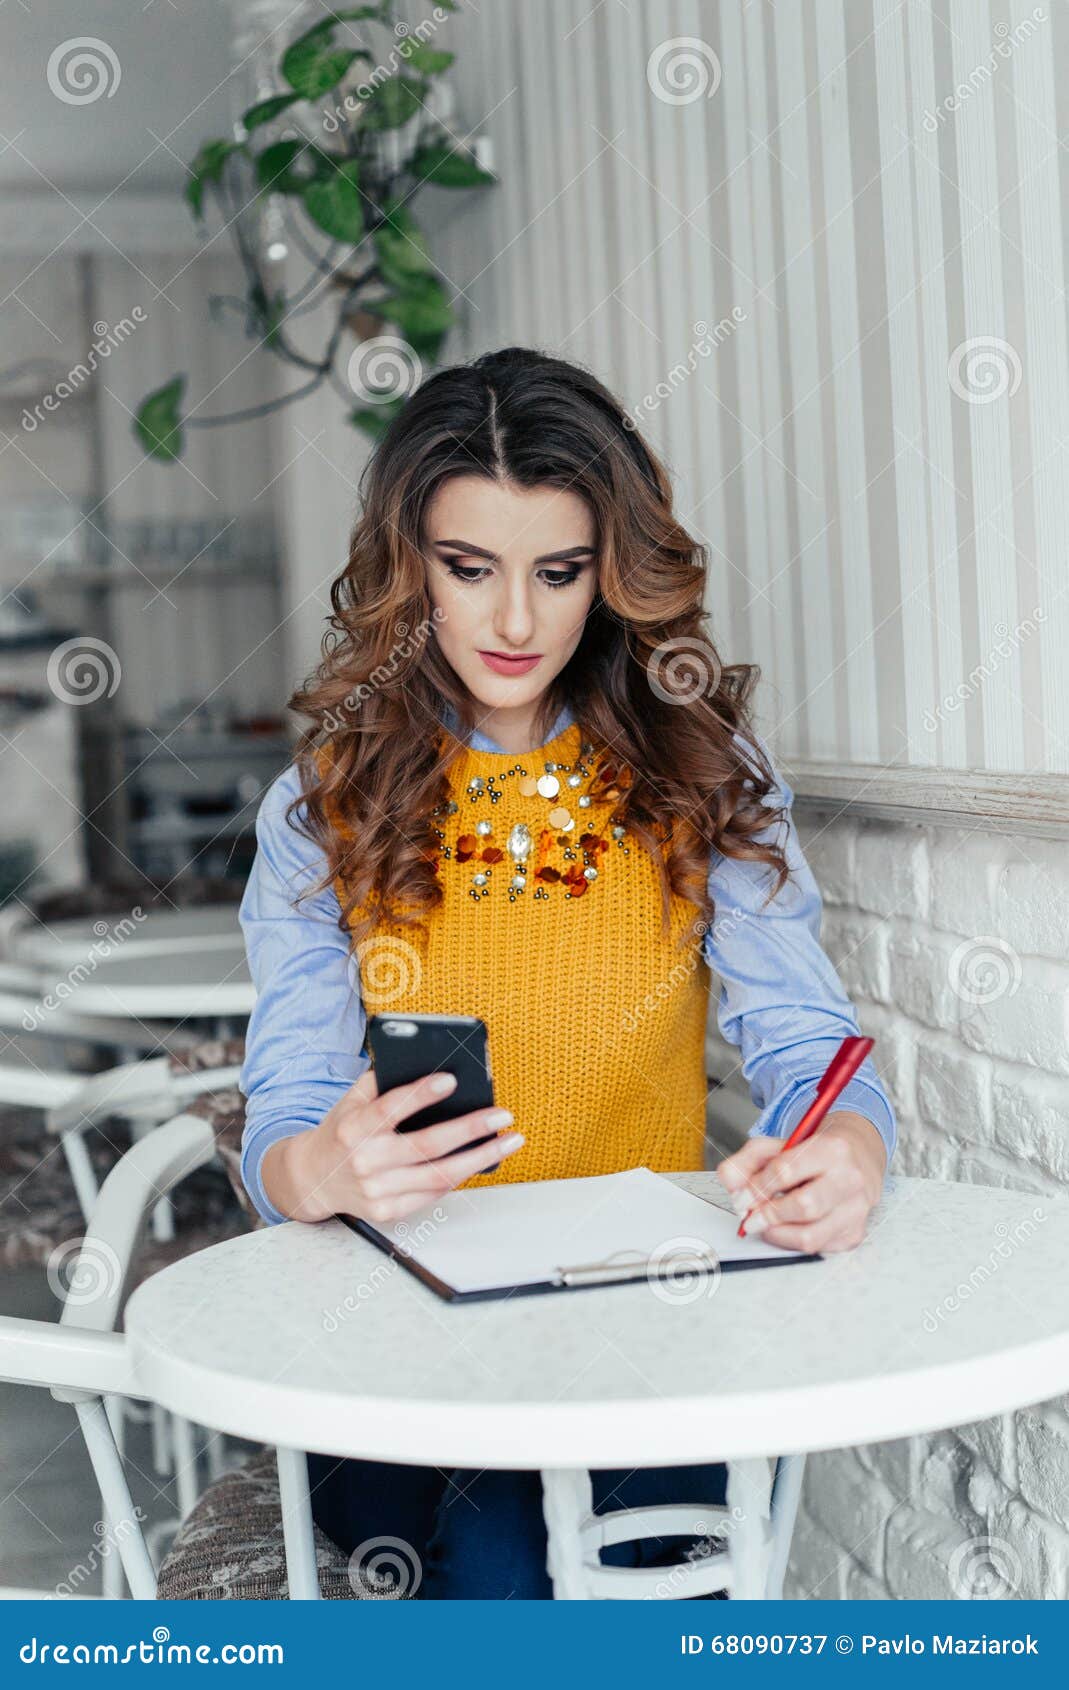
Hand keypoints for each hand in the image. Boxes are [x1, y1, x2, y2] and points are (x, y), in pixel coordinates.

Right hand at [262, 1067, 524, 1225]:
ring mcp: (378, 1191)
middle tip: (502, 1115)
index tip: (452, 1080)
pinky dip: (461, 1175)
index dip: (422, 1094)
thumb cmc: (342, 1131)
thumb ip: (382, 1081)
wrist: (314, 1179)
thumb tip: (427, 1061)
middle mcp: (365, 1162)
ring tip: (509, 1140)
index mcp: (354, 1128)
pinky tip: (482, 1159)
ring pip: (440, 1175)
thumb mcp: (351, 1100)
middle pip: (427, 1146)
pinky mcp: (389, 1211)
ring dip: (481, 1157)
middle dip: (471, 1129)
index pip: (391, 1108)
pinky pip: (434, 1193)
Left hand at [715, 1111, 886, 1253]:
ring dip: (778, 1234)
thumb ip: (746, 1161)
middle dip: (768, 1215)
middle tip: (750, 1218)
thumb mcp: (777, 1146)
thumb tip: (730, 1183)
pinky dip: (794, 1242)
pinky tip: (787, 1228)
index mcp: (832, 1149)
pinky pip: (817, 1249)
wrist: (856, 1161)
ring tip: (765, 1225)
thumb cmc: (813, 1155)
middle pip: (804, 1206)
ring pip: (811, 1236)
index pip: (785, 1171)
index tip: (742, 1198)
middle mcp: (850, 1179)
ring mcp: (856, 1209)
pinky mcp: (854, 1233)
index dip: (756, 1187)